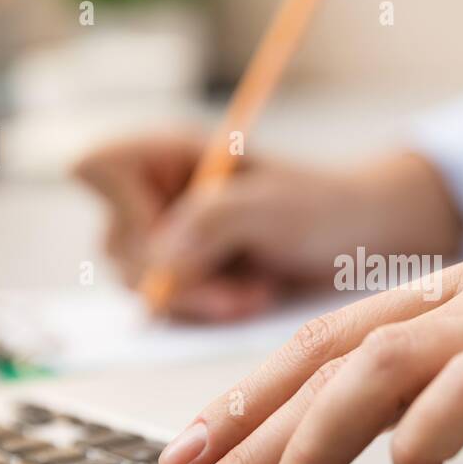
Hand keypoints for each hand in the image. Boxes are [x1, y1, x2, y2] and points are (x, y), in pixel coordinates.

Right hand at [73, 134, 462, 320]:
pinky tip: (249, 300)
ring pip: (140, 285)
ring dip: (197, 300)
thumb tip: (159, 261)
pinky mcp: (187, 276)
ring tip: (254, 294)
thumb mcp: (272, 206)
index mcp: (169, 151)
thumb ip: (211, 222)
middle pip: (117, 243)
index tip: (171, 235)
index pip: (96, 168)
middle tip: (235, 290)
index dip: (123, 207)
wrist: (366, 239)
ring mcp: (169, 236)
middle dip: (176, 277)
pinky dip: (207, 312)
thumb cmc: (326, 204)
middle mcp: (158, 191)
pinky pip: (168, 307)